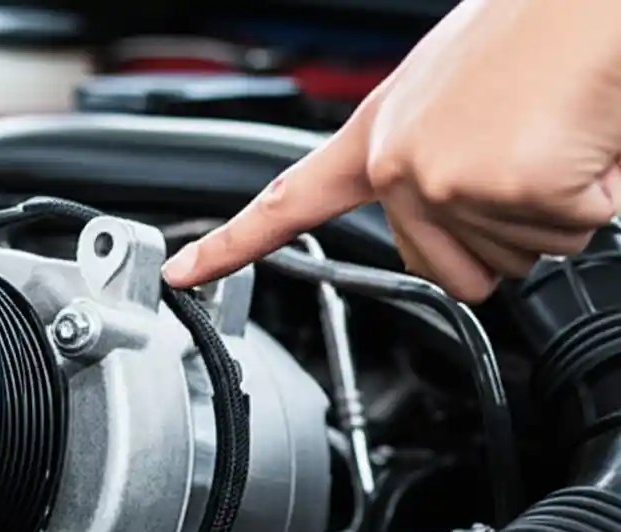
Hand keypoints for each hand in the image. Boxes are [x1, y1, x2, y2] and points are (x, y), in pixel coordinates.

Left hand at [162, 0, 620, 302]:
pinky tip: (581, 141)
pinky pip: (566, 235)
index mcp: (378, 136)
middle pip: (448, 271)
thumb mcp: (451, 100)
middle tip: (524, 151)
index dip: (232, 244)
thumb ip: (424, 164)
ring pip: (514, 260)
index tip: (183, 273)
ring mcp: (444, 178)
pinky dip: (594, 197)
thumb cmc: (539, 34)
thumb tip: (440, 218)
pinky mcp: (504, 188)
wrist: (592, 0)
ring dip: (551, 208)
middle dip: (502, 231)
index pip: (288, 202)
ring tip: (551, 134)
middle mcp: (398, 163)